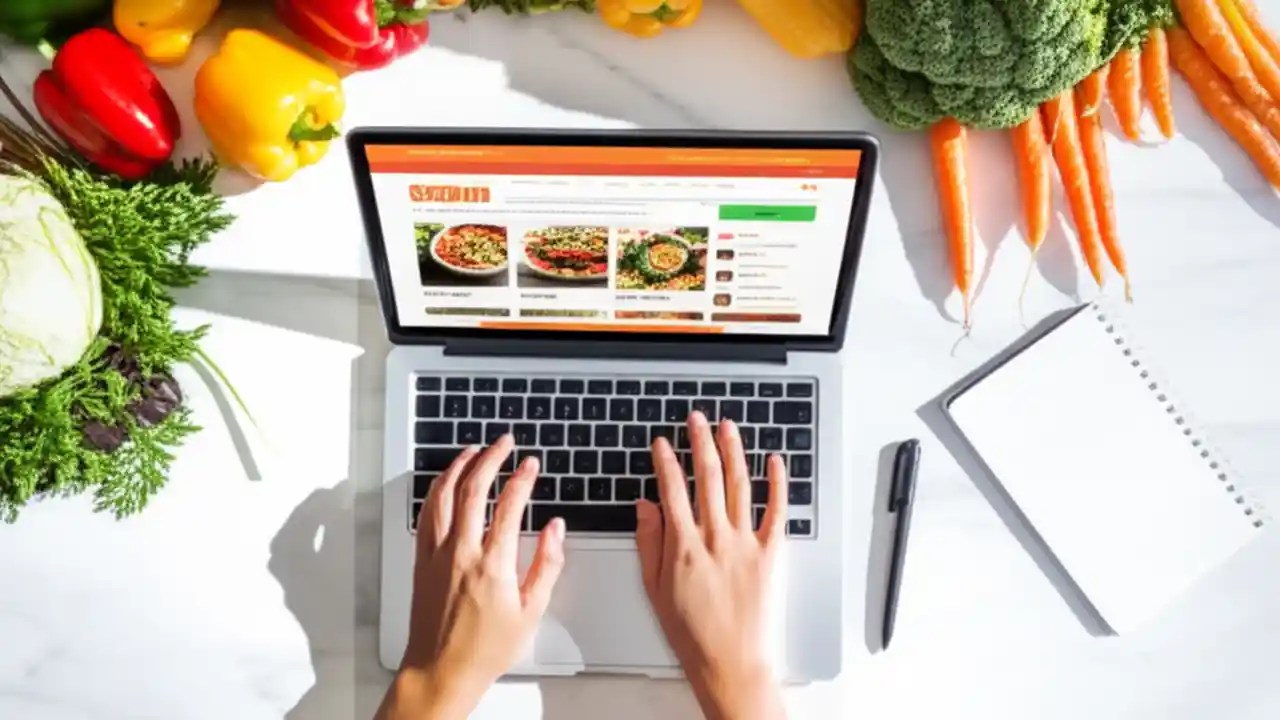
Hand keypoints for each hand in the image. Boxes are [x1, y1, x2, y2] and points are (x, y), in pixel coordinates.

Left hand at [376, 436, 565, 719]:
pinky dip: (436, 491)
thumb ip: (547, 565)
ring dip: (458, 467)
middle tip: (503, 443)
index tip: (531, 463)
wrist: (442, 670)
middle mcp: (460, 553)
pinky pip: (425, 515)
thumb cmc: (486, 648)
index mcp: (492, 565)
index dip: (522, 478)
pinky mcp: (421, 561)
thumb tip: (555, 529)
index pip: (508, 506)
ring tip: (472, 450)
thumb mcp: (531, 611)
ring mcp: (436, 555)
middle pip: (472, 490)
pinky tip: (445, 482)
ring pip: (442, 496)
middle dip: (490, 458)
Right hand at [636, 412, 788, 719]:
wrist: (732, 662)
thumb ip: (649, 542)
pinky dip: (777, 482)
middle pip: (707, 476)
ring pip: (739, 484)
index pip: (672, 488)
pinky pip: (777, 510)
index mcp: (683, 545)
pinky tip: (775, 461)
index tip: (662, 443)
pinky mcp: (772, 553)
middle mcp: (715, 537)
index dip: (665, 460)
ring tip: (727, 426)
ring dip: (733, 450)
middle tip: (695, 419)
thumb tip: (645, 506)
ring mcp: (746, 542)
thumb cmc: (692, 633)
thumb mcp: (654, 589)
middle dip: (699, 441)